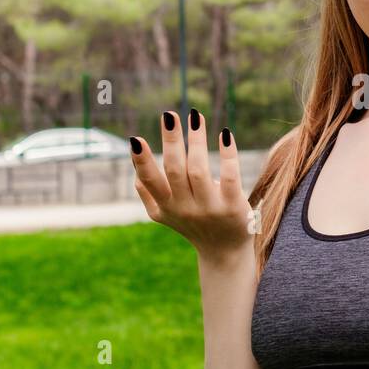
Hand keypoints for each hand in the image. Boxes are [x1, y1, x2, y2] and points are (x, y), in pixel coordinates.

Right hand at [129, 109, 253, 258]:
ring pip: (199, 170)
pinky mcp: (232, 207)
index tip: (135, 139)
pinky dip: (227, 155)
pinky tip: (225, 134)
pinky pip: (229, 177)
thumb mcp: (166, 216)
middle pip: (175, 170)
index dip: (141, 162)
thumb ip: (149, 195)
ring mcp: (209, 208)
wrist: (224, 253)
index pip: (149, 182)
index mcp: (166, 206)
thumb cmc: (194, 227)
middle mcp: (185, 208)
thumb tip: (135, 167)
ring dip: (196, 141)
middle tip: (170, 115)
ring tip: (195, 117)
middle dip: (171, 141)